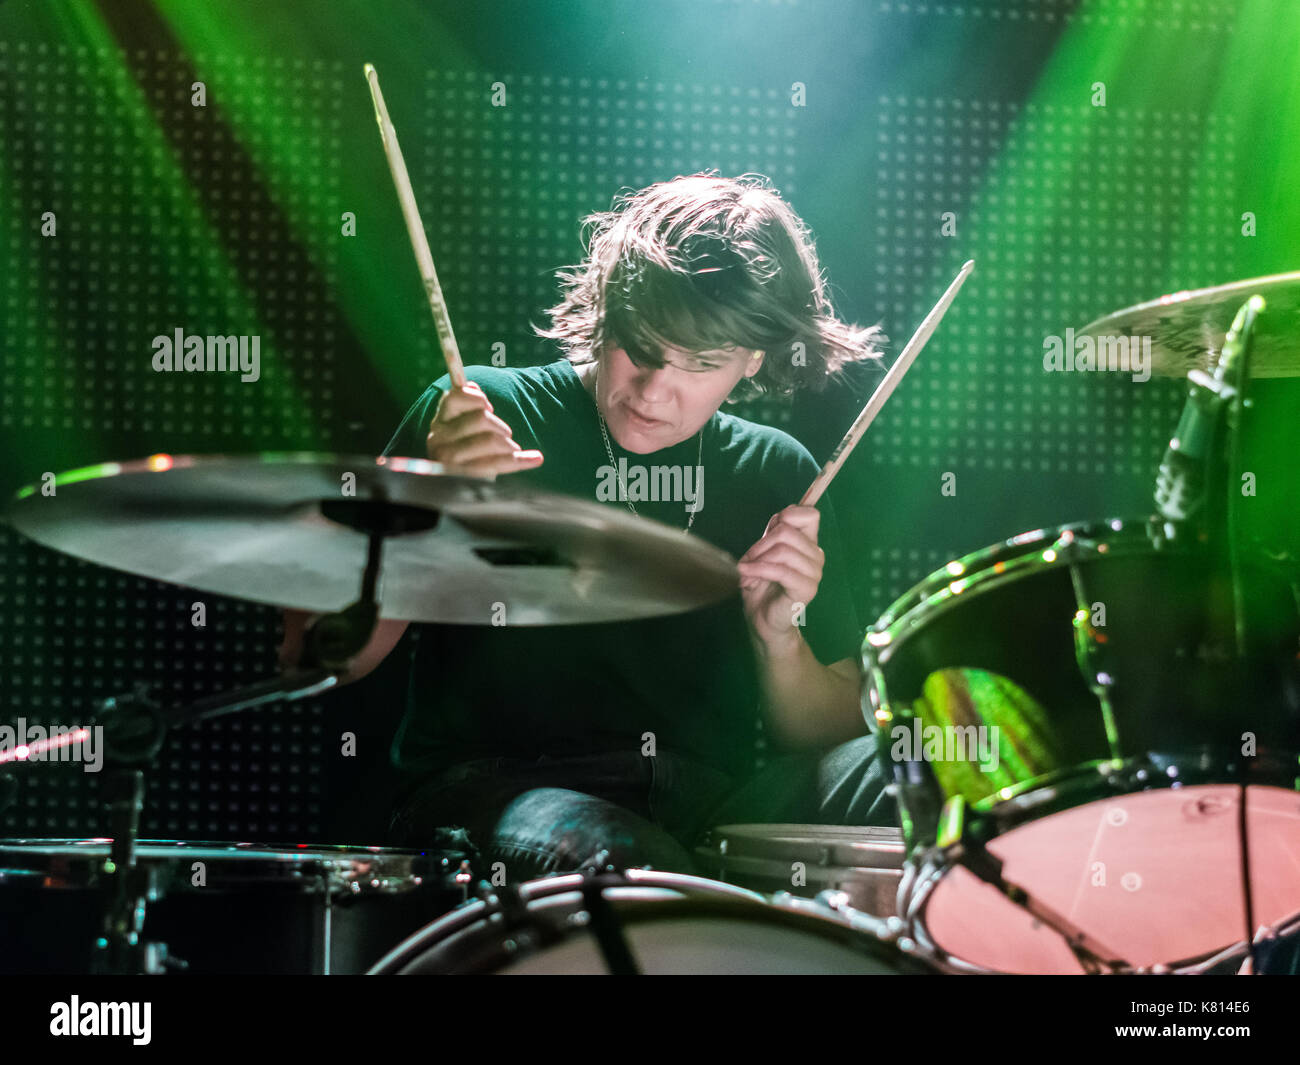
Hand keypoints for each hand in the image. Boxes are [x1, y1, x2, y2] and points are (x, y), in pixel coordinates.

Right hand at [426, 381, 543, 476]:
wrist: (457, 486)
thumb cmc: (466, 448)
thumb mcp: (463, 425)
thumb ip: (468, 404)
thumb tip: (472, 386)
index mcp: (440, 420)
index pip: (455, 397)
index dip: (477, 399)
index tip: (490, 407)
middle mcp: (439, 438)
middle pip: (480, 418)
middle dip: (500, 426)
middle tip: (507, 435)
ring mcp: (448, 459)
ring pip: (491, 440)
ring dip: (509, 445)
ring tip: (512, 450)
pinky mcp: (464, 478)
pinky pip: (497, 464)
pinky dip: (520, 461)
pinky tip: (536, 459)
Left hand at [737, 504, 824, 651]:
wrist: (763, 620)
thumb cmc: (763, 587)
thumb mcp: (763, 554)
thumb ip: (772, 536)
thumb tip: (778, 518)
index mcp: (808, 544)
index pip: (810, 514)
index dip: (788, 515)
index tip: (770, 530)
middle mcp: (815, 555)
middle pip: (787, 531)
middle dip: (760, 544)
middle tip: (747, 560)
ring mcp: (814, 572)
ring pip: (783, 550)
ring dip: (757, 559)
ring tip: (746, 572)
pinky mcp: (806, 588)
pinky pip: (781, 570)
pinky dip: (759, 570)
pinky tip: (746, 575)